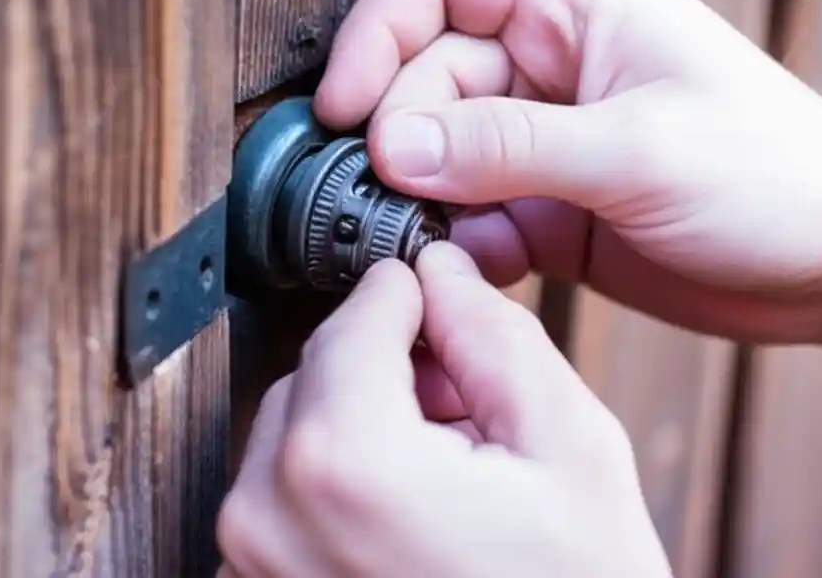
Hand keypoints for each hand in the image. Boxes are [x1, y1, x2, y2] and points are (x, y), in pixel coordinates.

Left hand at [216, 245, 670, 576]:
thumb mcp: (570, 452)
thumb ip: (494, 339)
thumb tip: (441, 273)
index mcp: (343, 462)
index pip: (354, 316)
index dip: (408, 294)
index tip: (439, 297)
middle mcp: (268, 513)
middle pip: (317, 370)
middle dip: (387, 365)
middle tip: (466, 404)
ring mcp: (251, 564)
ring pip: (295, 429)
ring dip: (362, 423)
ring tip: (448, 473)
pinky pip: (283, 494)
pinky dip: (338, 481)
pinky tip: (410, 514)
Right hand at [314, 0, 821, 346]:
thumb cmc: (776, 175)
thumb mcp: (636, 151)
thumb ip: (506, 147)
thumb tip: (392, 146)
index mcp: (575, 7)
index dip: (375, 38)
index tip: (341, 110)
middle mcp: (549, 64)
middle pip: (424, 77)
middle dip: (400, 137)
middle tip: (393, 194)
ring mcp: (544, 138)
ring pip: (438, 154)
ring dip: (423, 199)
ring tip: (431, 241)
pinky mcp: (546, 206)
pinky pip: (470, 215)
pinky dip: (459, 244)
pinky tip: (479, 267)